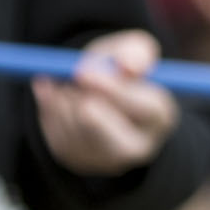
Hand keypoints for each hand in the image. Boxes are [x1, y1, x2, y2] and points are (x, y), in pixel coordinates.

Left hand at [31, 31, 177, 177]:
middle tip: (70, 81)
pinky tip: (59, 94)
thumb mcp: (131, 52)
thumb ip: (135, 53)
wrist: (98, 94)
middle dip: (82, 104)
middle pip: (106, 135)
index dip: (113, 90)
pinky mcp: (73, 158)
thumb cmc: (119, 70)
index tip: (82, 72)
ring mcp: (103, 157)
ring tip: (72, 83)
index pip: (143, 108)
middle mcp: (136, 145)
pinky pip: (52, 130)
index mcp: (159, 117)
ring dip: (65, 97)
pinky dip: (49, 105)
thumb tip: (129, 67)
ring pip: (73, 127)